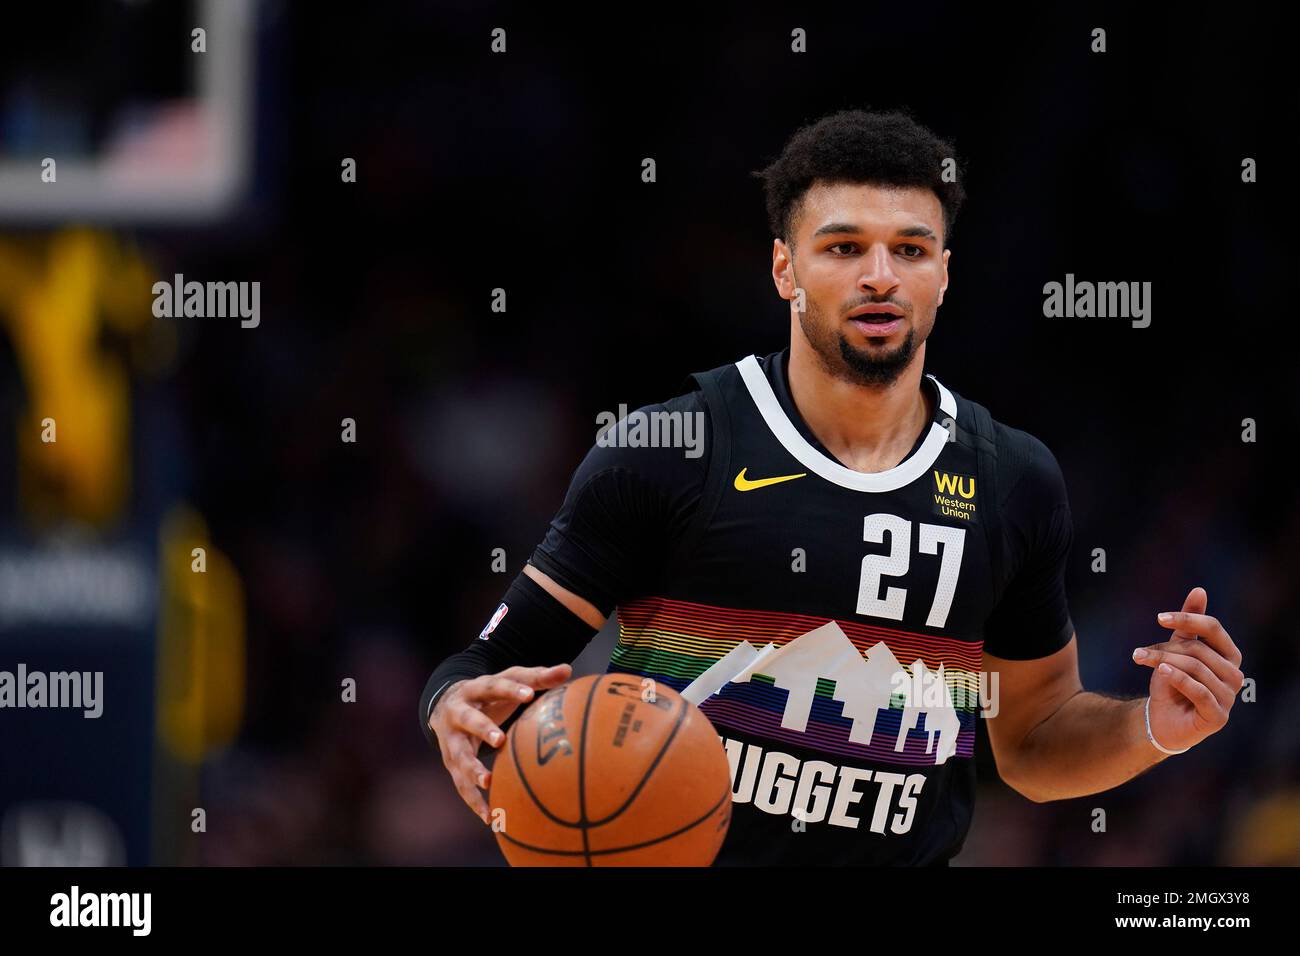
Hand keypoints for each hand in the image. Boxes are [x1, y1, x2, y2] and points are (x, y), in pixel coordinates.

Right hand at [429, 664, 572, 823]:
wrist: (445, 704)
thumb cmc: (490, 693)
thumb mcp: (509, 679)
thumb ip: (537, 677)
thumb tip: (567, 669)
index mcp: (475, 689)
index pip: (493, 686)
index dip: (510, 690)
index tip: (529, 695)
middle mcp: (458, 713)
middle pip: (469, 720)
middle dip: (483, 729)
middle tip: (500, 740)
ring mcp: (450, 739)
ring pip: (459, 755)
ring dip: (472, 769)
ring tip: (488, 782)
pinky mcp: (450, 762)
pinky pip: (460, 784)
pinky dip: (473, 800)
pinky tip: (490, 817)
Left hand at [1131, 587, 1244, 752]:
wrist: (1162, 719)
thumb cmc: (1172, 682)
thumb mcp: (1176, 649)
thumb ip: (1189, 624)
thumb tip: (1200, 590)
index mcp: (1229, 655)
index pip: (1213, 628)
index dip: (1187, 619)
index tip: (1159, 618)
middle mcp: (1235, 675)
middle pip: (1198, 649)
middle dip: (1166, 648)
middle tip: (1140, 652)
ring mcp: (1229, 697)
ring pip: (1195, 668)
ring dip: (1163, 662)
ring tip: (1141, 660)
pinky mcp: (1218, 716)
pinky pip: (1199, 691)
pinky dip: (1178, 679)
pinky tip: (1161, 671)